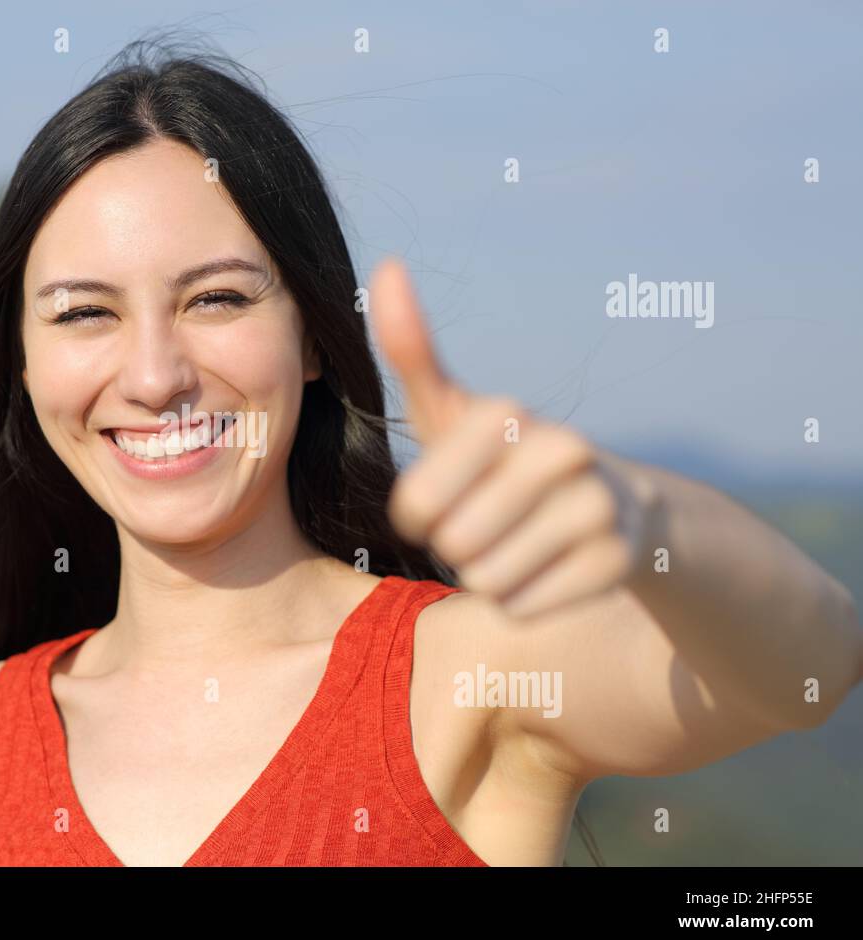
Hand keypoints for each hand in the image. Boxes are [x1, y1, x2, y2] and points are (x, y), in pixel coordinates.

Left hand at [368, 258, 657, 618]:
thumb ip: (413, 349)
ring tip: (516, 540)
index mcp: (508, 414)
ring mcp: (597, 508)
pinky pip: (522, 608)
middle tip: (488, 519)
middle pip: (451, 546)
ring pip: (484, 581)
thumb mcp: (455, 410)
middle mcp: (561, 451)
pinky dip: (521, 599)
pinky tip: (546, 566)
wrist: (614, 505)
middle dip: (455, 545)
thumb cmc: (503, 457)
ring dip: (486, 574)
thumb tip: (384, 268)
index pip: (414, 505)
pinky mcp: (617, 563)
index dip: (417, 514)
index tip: (444, 495)